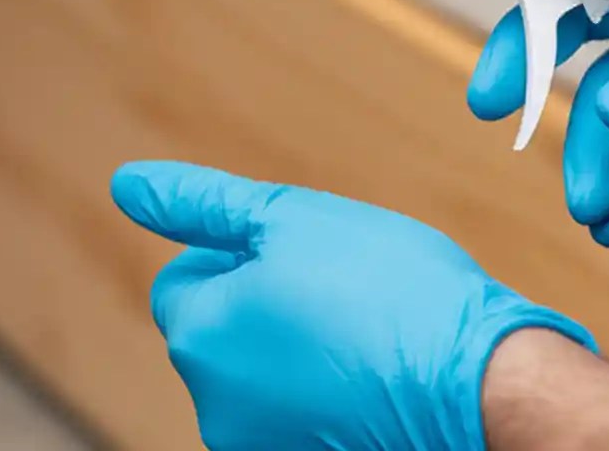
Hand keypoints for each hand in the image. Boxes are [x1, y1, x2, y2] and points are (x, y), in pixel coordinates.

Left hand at [110, 161, 594, 449]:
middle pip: (222, 331)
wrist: (480, 385)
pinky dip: (327, 390)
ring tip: (366, 329)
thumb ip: (203, 204)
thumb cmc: (393, 292)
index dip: (239, 253)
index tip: (303, 253)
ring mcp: (260, 445)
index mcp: (200, 334)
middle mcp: (214, 405)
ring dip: (298, 346)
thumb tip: (129, 184)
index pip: (183, 279)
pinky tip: (376, 370)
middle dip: (266, 302)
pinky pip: (301, 411)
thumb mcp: (293, 221)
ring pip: (264, 374)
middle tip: (341, 284)